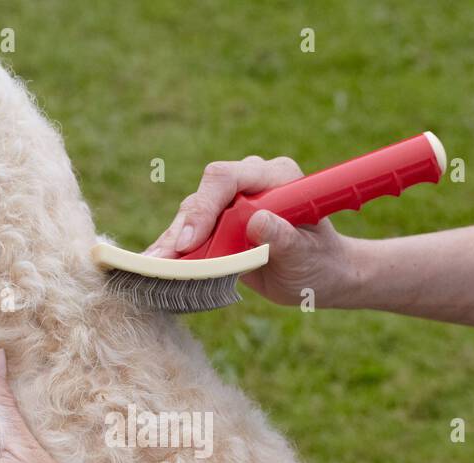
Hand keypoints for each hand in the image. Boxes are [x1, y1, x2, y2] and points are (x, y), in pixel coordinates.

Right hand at [144, 156, 359, 307]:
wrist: (319, 273)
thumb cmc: (319, 262)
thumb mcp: (307, 255)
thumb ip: (285, 238)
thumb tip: (258, 221)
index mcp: (276, 177)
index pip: (229, 178)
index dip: (205, 207)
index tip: (190, 240)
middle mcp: (250, 182)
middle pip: (204, 195)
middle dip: (183, 227)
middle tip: (164, 258)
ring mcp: (231, 202)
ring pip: (192, 214)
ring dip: (172, 240)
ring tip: (153, 263)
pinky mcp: (218, 224)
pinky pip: (191, 233)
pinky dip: (174, 250)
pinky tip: (155, 264)